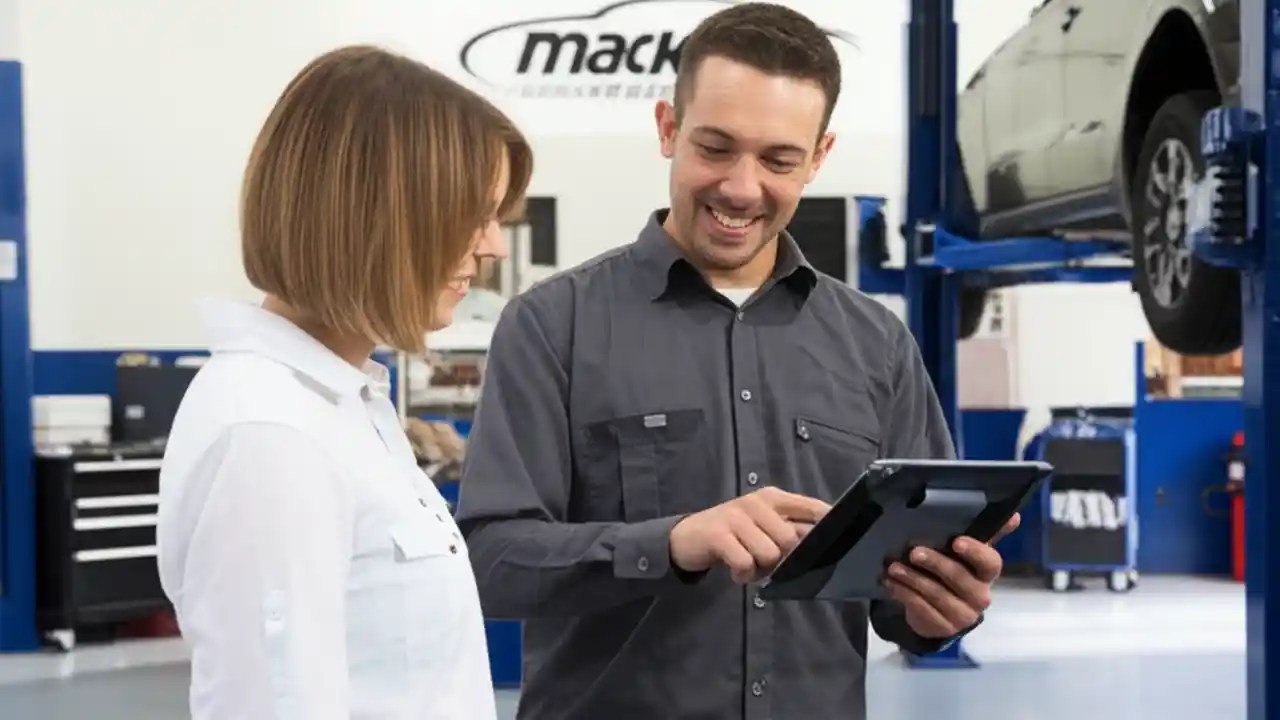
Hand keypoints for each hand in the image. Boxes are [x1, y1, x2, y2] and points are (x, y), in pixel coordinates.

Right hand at [669, 487, 830, 583]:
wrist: (689, 537)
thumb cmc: (734, 533)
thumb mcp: (763, 526)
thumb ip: (790, 531)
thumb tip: (824, 544)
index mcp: (774, 498)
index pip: (812, 508)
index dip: (828, 525)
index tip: (838, 542)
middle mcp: (757, 502)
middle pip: (791, 540)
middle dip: (781, 560)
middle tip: (764, 562)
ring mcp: (737, 516)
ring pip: (769, 554)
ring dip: (760, 569)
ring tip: (747, 564)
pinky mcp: (719, 534)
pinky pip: (746, 563)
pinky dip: (743, 575)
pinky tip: (735, 570)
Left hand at [884, 513, 1019, 638]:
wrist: (943, 613)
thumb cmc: (955, 574)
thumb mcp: (968, 555)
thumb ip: (986, 534)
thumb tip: (1014, 515)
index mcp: (987, 573)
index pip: (990, 562)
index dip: (975, 552)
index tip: (956, 541)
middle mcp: (981, 595)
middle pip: (959, 578)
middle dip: (935, 563)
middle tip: (913, 552)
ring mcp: (964, 614)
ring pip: (937, 594)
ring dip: (912, 579)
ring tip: (893, 568)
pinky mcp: (945, 627)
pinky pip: (923, 609)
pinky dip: (904, 594)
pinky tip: (891, 583)